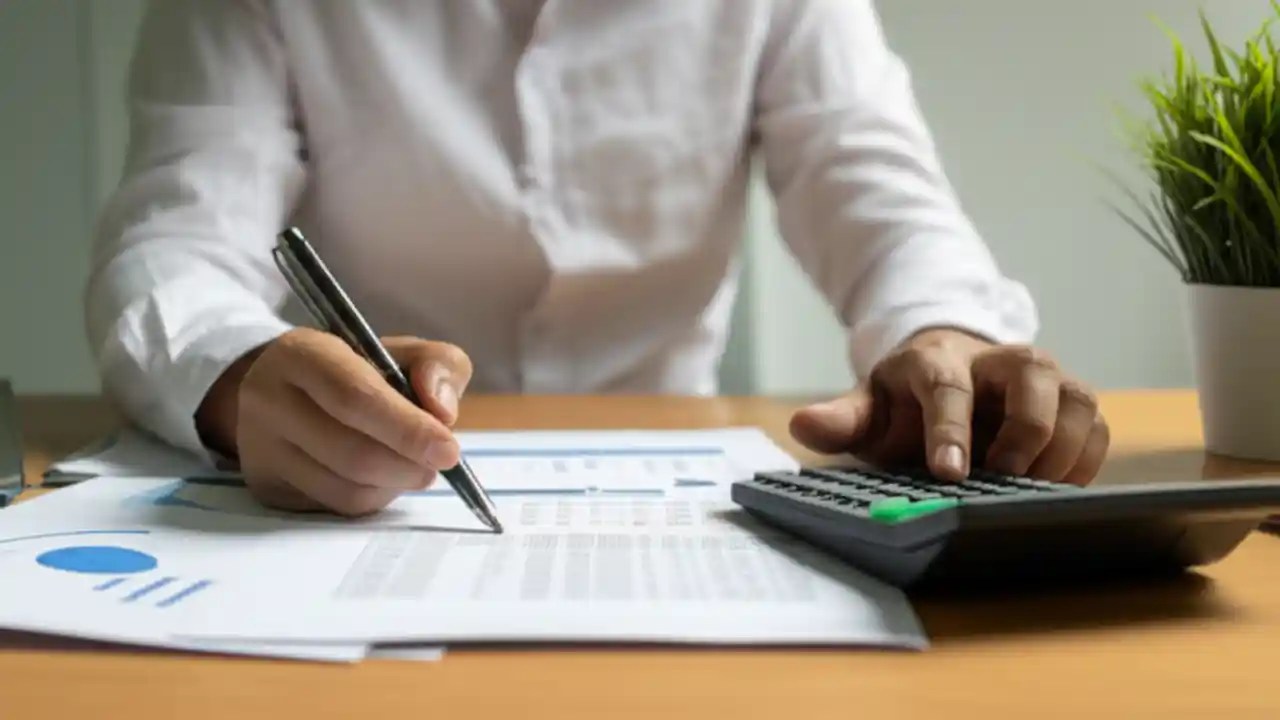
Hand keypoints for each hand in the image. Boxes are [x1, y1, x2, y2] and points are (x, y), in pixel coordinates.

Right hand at [195, 328, 473, 515]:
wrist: (283, 390)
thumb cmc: (355, 369)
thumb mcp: (400, 351)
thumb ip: (437, 365)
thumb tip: (444, 412)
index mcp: (302, 353)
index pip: (355, 398)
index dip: (408, 429)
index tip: (449, 450)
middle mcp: (269, 400)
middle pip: (352, 453)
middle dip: (409, 465)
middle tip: (440, 462)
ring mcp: (261, 449)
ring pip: (345, 489)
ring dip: (395, 484)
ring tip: (412, 465)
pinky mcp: (267, 487)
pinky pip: (334, 507)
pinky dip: (373, 498)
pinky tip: (382, 478)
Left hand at [789, 329, 1108, 484]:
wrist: (947, 380)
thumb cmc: (907, 405)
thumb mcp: (869, 410)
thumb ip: (840, 420)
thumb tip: (802, 426)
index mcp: (937, 362)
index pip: (946, 388)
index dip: (949, 431)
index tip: (948, 473)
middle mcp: (999, 361)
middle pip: (1031, 379)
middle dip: (1022, 432)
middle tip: (1001, 478)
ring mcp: (1044, 378)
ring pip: (1075, 399)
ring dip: (1060, 449)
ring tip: (1031, 488)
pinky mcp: (1074, 401)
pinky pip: (1097, 427)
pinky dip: (1085, 460)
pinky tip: (1055, 486)